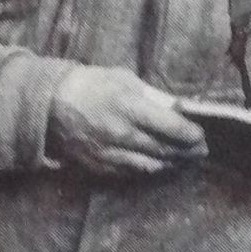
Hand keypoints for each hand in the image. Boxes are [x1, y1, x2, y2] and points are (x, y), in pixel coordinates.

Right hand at [48, 65, 207, 176]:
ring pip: (151, 165)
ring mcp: (111, 153)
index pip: (172, 127)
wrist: (50, 106)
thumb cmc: (91, 86)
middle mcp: (122, 133)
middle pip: (165, 149)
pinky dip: (149, 168)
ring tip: (183, 158)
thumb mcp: (124, 79)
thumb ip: (154, 96)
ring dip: (171, 163)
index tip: (200, 135)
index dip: (191, 134)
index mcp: (129, 107)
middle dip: (186, 151)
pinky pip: (132, 172)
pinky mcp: (101, 166)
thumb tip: (179, 107)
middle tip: (200, 150)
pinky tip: (159, 163)